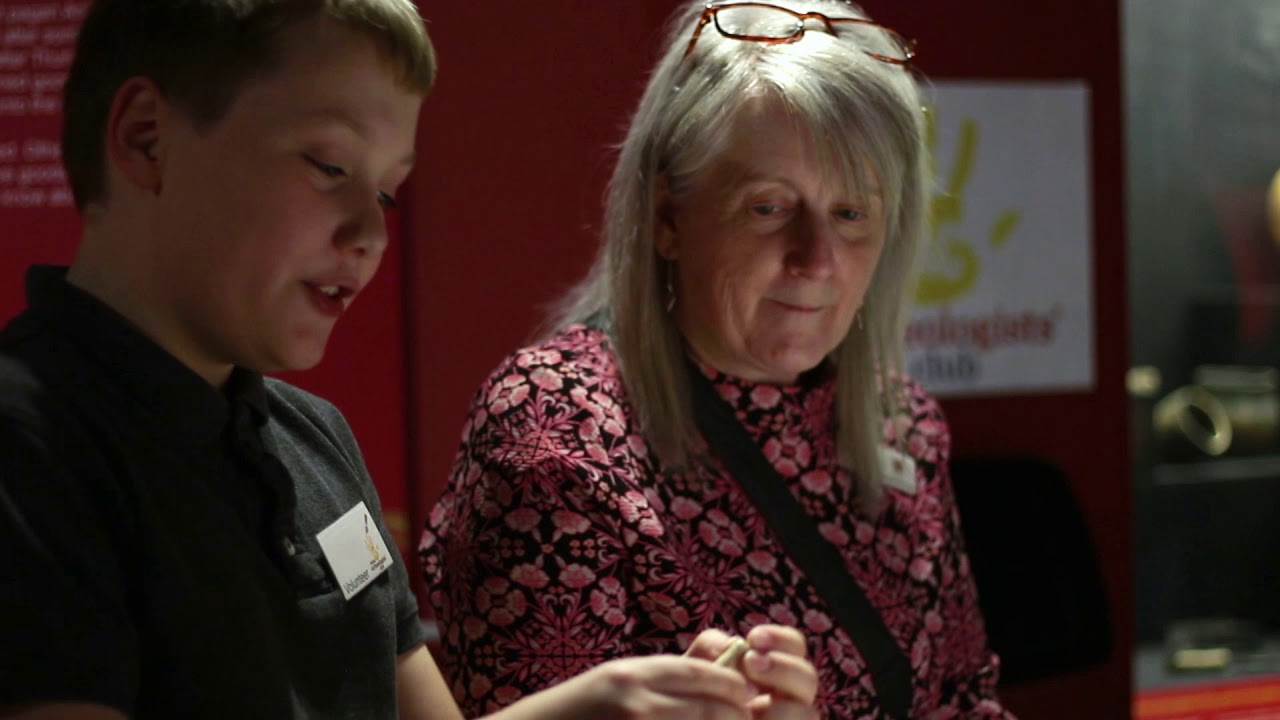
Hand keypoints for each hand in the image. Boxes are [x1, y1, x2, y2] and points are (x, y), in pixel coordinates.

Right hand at [490, 652, 755, 719]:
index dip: (731, 684)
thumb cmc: (581, 710)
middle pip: (709, 707)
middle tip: (747, 718)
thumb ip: (661, 678)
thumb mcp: (618, 682)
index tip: (748, 693)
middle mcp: (635, 699)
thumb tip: (717, 673)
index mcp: (633, 674)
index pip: (699, 672)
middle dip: (735, 716)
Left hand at [686, 626, 819, 719]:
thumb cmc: (694, 697)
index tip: (753, 638)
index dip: (782, 639)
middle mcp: (788, 699)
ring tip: (749, 709)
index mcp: (774, 672)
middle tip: (750, 664)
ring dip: (785, 709)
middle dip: (783, 667)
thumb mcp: (695, 669)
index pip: (795, 647)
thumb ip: (710, 647)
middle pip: (809, 678)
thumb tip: (732, 644)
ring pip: (810, 714)